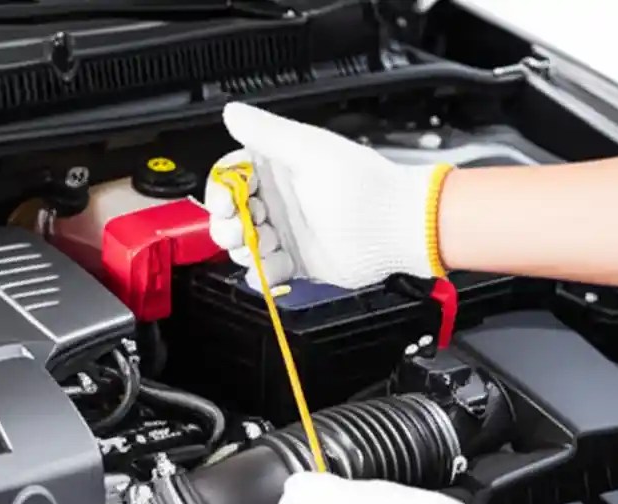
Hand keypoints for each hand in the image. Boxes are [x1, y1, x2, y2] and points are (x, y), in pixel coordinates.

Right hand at [205, 102, 450, 289]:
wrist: (397, 226)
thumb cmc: (363, 185)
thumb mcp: (309, 151)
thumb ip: (267, 133)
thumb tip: (233, 113)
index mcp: (277, 170)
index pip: (230, 178)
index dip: (220, 192)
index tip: (224, 201)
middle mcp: (278, 201)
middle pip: (230, 216)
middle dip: (228, 225)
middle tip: (243, 228)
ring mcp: (286, 233)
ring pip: (244, 246)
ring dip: (246, 250)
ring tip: (269, 245)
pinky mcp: (298, 262)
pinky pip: (267, 273)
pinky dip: (262, 276)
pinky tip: (270, 270)